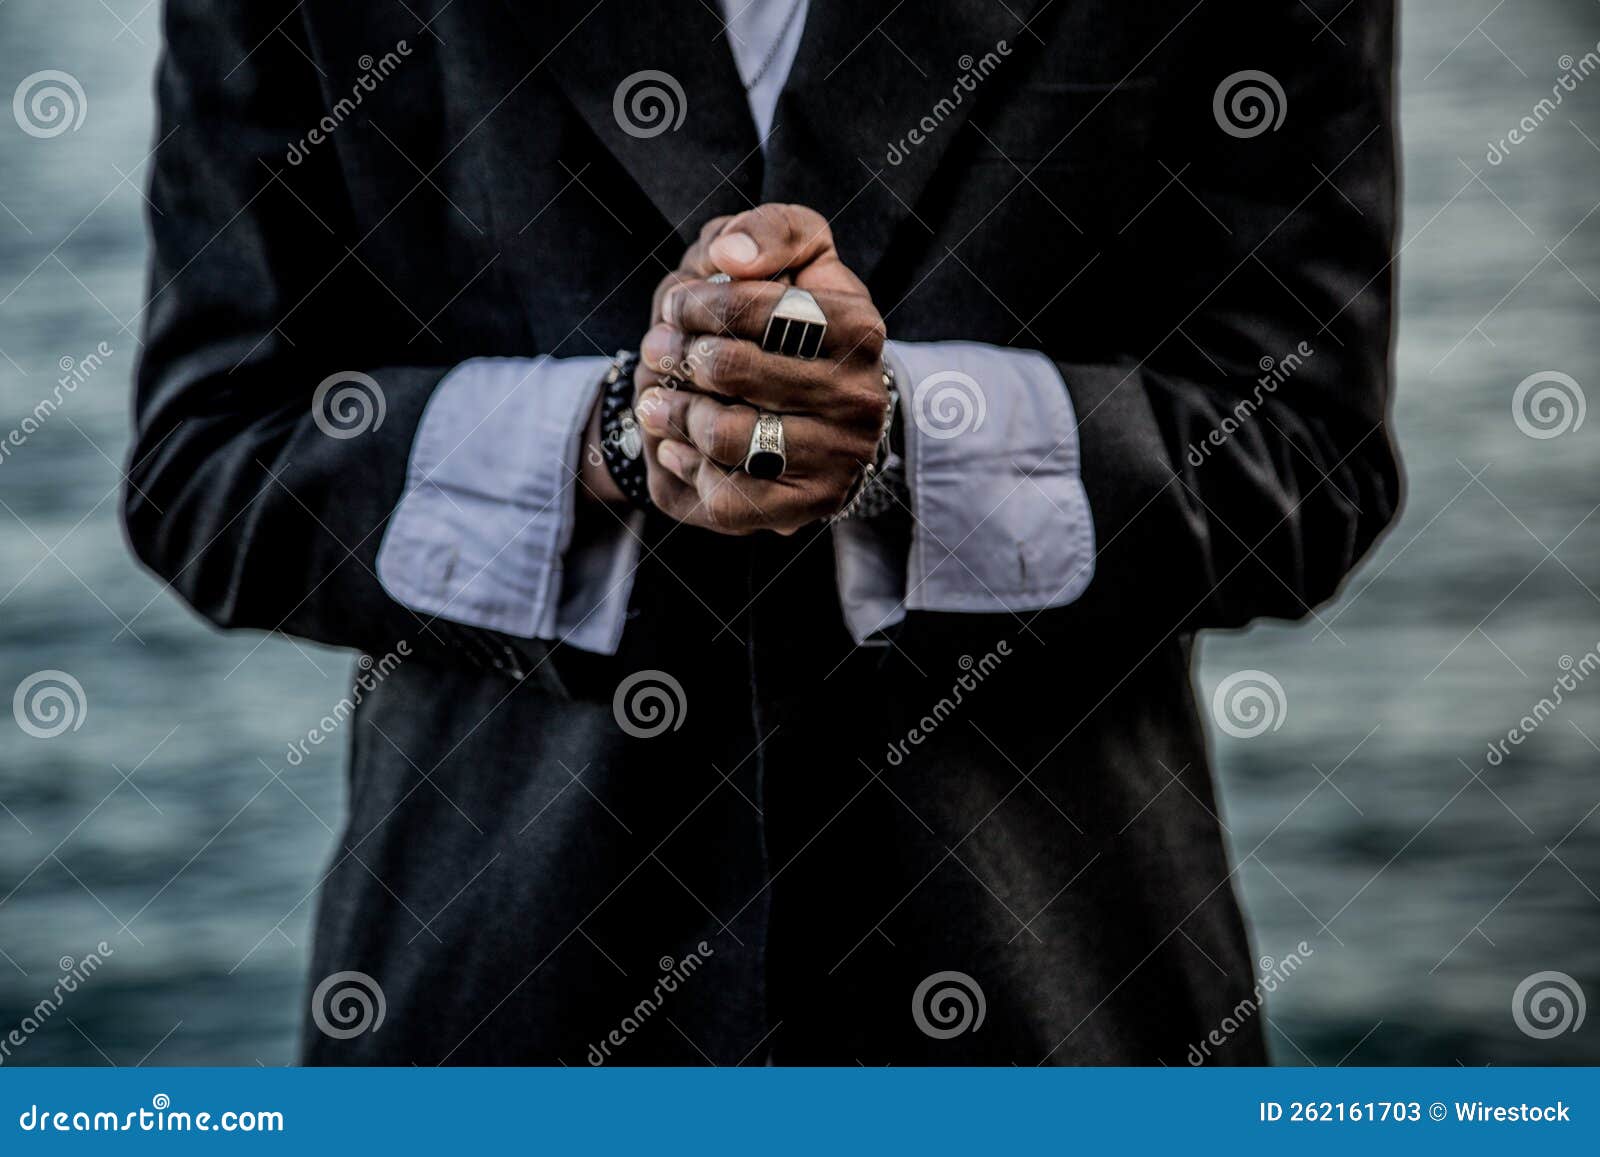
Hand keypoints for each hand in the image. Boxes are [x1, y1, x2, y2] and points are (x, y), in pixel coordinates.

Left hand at [634, 204, 888, 534]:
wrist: (817, 408)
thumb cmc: (794, 323)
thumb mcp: (797, 257)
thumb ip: (771, 231)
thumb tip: (728, 256)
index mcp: (859, 329)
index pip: (758, 305)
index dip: (698, 302)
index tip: (675, 306)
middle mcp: (859, 399)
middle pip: (731, 369)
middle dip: (676, 354)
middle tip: (657, 350)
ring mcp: (836, 459)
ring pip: (725, 435)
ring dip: (673, 413)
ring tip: (658, 401)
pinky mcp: (807, 508)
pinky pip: (727, 494)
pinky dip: (687, 465)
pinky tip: (681, 446)